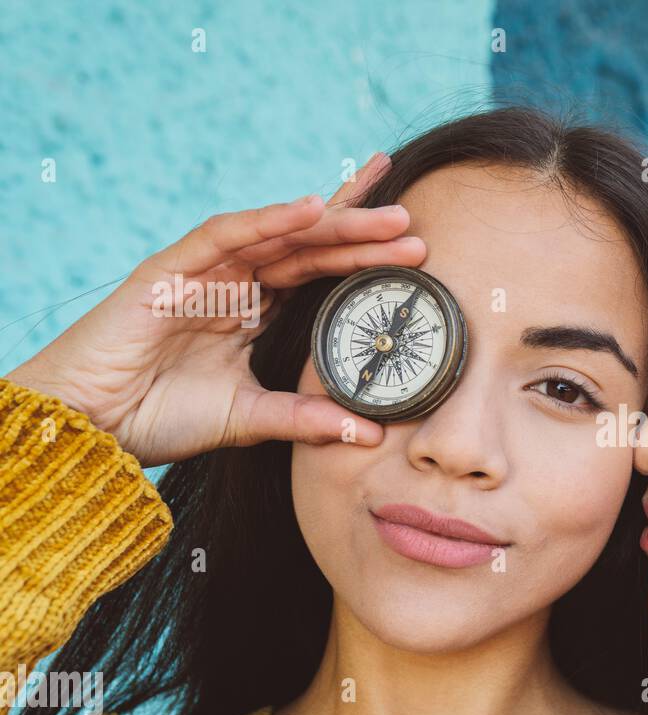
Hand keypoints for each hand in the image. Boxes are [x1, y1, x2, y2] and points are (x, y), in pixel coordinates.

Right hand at [4, 152, 425, 466]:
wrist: (94, 429)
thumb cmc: (159, 417)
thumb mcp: (251, 418)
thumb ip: (308, 420)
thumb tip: (372, 435)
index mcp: (255, 310)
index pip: (319, 272)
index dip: (363, 255)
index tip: (413, 246)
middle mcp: (235, 283)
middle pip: (310, 248)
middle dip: (363, 236)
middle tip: (415, 227)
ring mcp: (203, 272)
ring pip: (279, 235)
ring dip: (333, 223)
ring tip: (387, 216)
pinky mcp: (170, 270)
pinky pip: (225, 236)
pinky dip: (268, 221)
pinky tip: (310, 208)